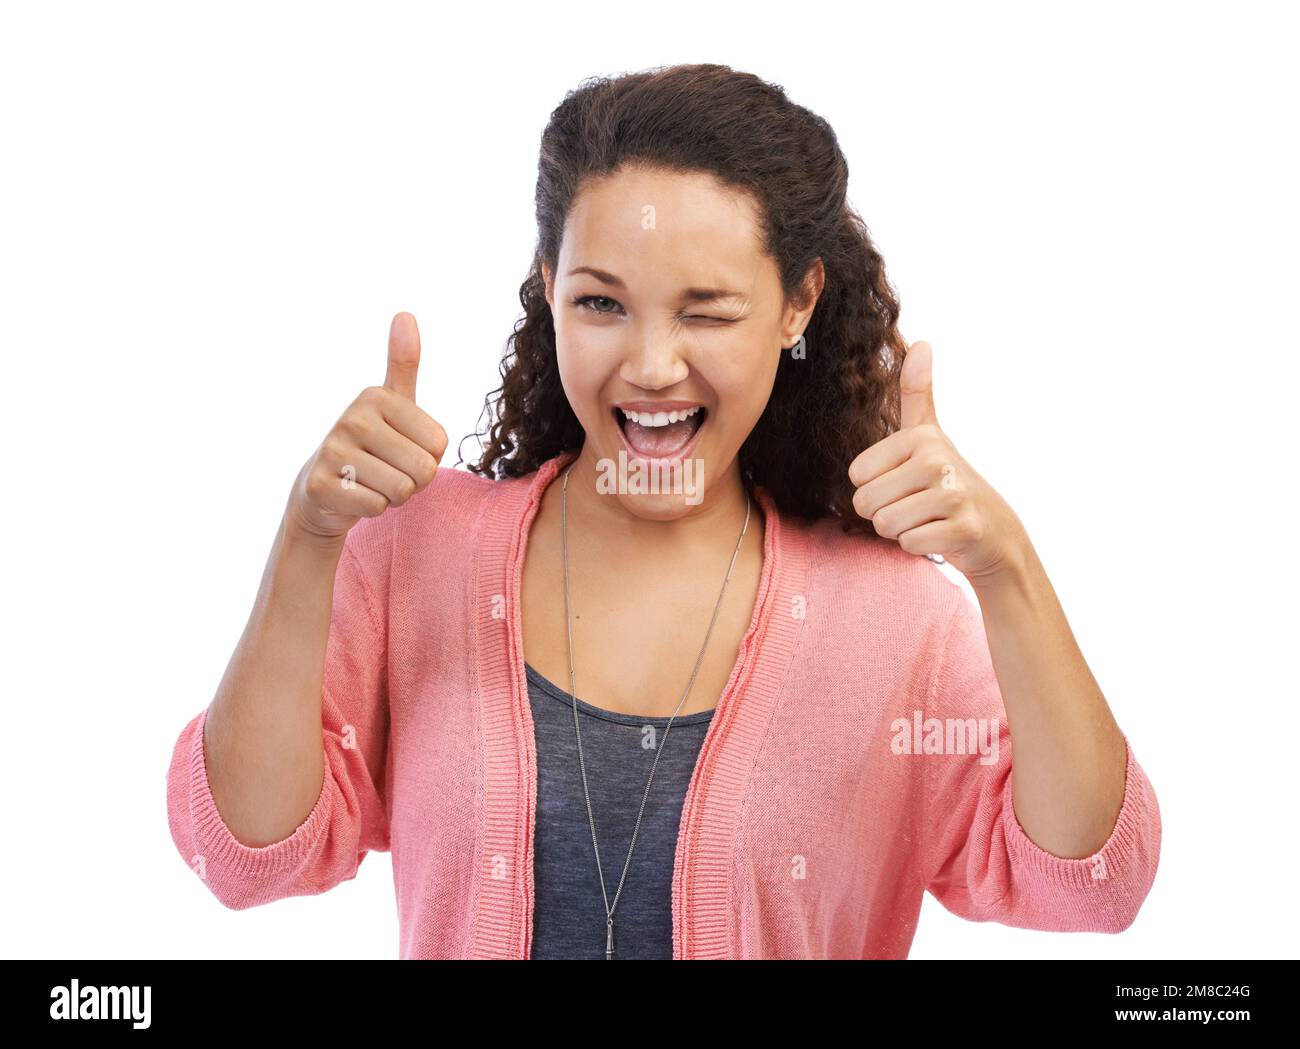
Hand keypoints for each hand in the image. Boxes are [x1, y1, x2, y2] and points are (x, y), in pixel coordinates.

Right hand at [287, 312, 448, 543]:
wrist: (321, 489)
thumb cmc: (371, 446)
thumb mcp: (392, 404)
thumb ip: (403, 364)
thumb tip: (405, 314)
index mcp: (377, 396)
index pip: (439, 444)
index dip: (428, 457)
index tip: (401, 449)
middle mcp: (352, 417)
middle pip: (423, 469)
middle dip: (413, 481)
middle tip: (387, 471)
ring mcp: (333, 451)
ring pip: (401, 490)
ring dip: (393, 496)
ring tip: (371, 483)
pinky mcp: (321, 484)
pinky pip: (376, 507)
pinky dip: (371, 509)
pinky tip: (354, 496)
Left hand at [847, 341, 1027, 583]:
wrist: (994, 531)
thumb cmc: (948, 482)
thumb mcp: (930, 434)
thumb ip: (917, 392)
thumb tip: (921, 342)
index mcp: (920, 437)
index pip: (856, 476)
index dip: (874, 487)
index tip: (905, 483)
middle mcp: (937, 460)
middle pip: (866, 502)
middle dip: (883, 513)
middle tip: (915, 506)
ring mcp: (953, 494)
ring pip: (886, 525)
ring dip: (901, 531)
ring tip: (927, 518)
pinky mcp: (963, 528)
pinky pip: (909, 544)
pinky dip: (919, 546)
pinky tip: (940, 534)